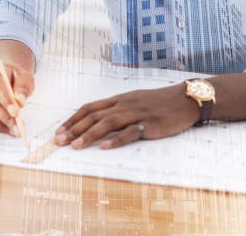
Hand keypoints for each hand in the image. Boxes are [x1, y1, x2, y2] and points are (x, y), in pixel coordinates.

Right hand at [0, 40, 34, 134]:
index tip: (16, 111)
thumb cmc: (14, 77)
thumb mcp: (24, 76)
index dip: (5, 99)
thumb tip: (20, 101)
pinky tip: (6, 129)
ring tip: (13, 129)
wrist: (4, 76)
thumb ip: (23, 87)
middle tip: (16, 124)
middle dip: (3, 115)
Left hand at [54, 83, 199, 149]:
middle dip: (74, 129)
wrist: (186, 99)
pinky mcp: (149, 124)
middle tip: (59, 141)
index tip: (59, 131)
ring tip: (76, 146)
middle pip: (94, 116)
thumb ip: (119, 109)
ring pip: (108, 123)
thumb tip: (99, 121)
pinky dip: (116, 140)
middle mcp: (125, 104)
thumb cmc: (161, 102)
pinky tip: (104, 147)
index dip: (73, 119)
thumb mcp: (136, 100)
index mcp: (120, 99)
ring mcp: (137, 113)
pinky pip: (130, 132)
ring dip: (89, 135)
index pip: (90, 108)